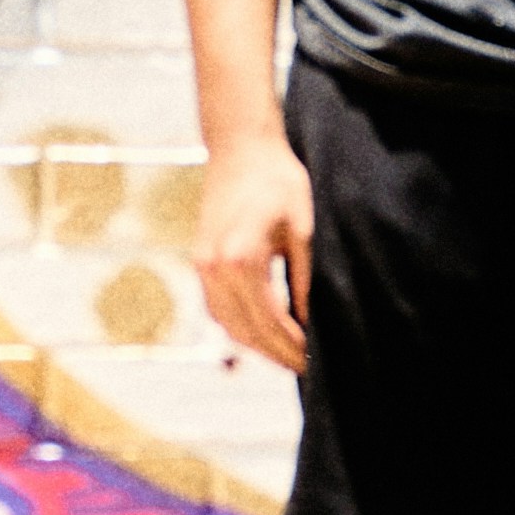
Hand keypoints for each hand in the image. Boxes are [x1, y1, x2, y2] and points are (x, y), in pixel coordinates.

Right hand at [195, 130, 318, 376]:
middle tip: (305, 367)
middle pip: (245, 331)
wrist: (240, 147)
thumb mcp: (303, 228)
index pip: (269, 320)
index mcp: (241, 258)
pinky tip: (262, 332)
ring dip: (256, 345)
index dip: (292, 345)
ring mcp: (202, 266)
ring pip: (227, 325)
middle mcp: (214, 267)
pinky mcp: (200, 262)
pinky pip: (216, 309)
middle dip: (276, 353)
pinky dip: (238, 327)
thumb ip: (306, 278)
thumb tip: (312, 322)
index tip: (314, 360)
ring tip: (286, 355)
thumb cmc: (277, 179)